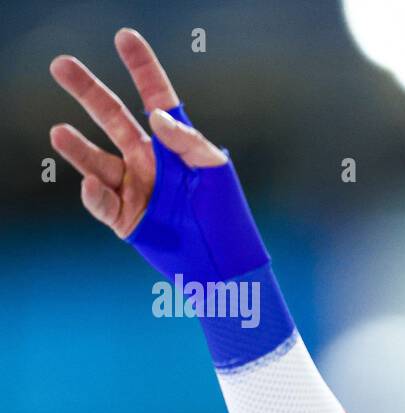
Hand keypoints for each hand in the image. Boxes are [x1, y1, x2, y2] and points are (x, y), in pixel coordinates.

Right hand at [49, 27, 226, 237]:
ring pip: (96, 160)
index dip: (141, 68)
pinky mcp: (125, 218)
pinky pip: (102, 202)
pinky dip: (94, 194)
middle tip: (60, 64)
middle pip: (112, 118)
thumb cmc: (227, 215)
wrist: (224, 265)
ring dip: (77, 147)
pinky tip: (92, 183)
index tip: (125, 37)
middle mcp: (148, 161)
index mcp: (173, 145)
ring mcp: (134, 188)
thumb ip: (189, 141)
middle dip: (88, 92)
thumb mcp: (216, 173)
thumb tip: (155, 114)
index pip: (155, 97)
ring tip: (58, 132)